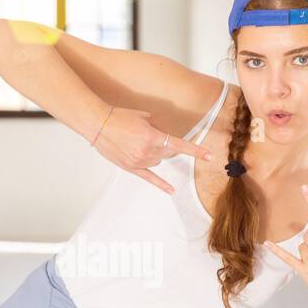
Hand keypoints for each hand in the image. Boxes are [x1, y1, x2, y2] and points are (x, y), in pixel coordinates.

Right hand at [91, 106, 211, 193]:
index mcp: (153, 137)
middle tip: (150, 136)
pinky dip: (161, 184)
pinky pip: (149, 178)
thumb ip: (157, 127)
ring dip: (155, 153)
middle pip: (168, 153)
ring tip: (138, 143)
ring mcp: (139, 161)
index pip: (180, 146)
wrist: (98, 124)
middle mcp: (148, 151)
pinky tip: (171, 190)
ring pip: (158, 161)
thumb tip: (163, 134)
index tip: (210, 156)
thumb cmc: (119, 117)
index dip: (196, 151)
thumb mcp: (143, 117)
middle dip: (164, 145)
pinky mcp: (130, 167)